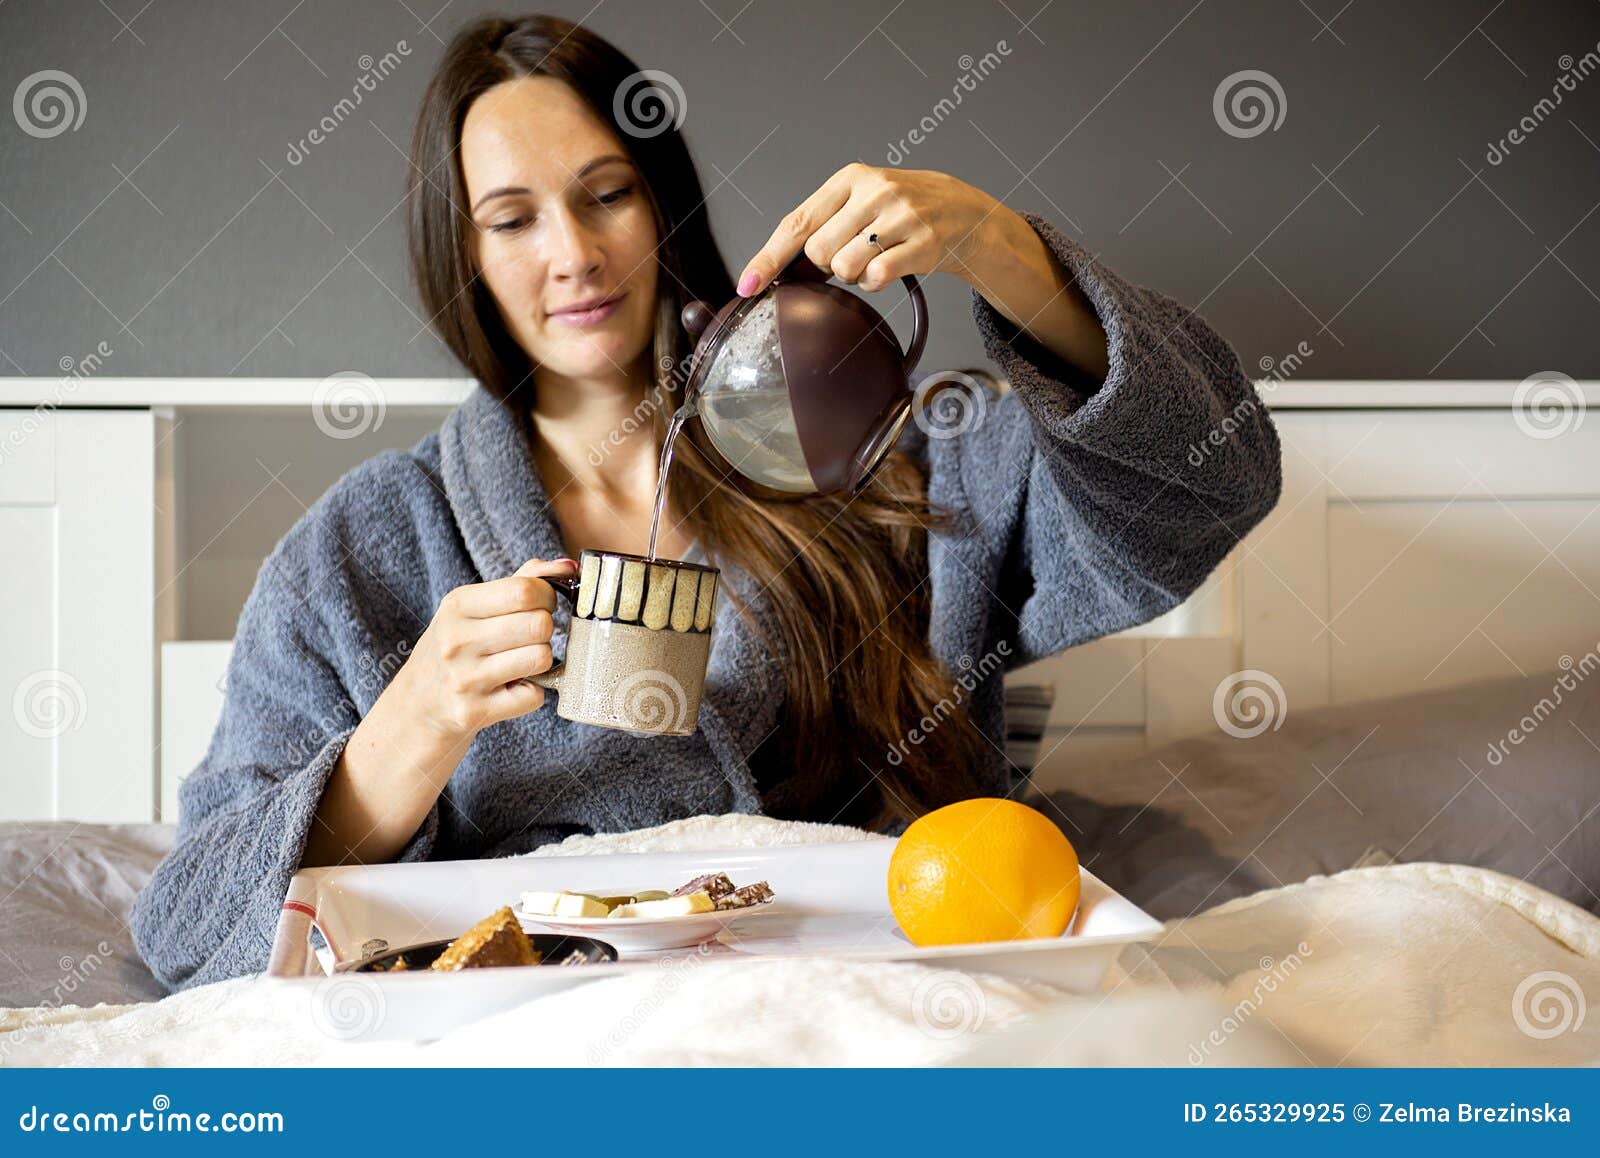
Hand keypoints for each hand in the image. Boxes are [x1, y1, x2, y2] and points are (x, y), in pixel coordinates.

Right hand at [386, 557, 576, 741]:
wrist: (416, 706)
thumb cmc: (455, 649)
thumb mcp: (472, 608)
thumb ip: (519, 581)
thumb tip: (566, 566)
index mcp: (457, 605)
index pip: (524, 590)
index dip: (547, 596)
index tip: (541, 604)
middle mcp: (456, 640)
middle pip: (538, 624)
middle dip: (545, 630)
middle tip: (530, 637)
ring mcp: (464, 678)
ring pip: (541, 658)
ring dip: (540, 661)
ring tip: (520, 662)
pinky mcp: (474, 712)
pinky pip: (533, 697)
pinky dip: (530, 693)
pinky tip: (509, 689)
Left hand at [736, 164, 1009, 296]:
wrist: (962, 211)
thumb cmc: (899, 210)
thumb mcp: (860, 199)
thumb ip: (822, 223)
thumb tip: (775, 269)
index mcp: (850, 177)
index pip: (796, 223)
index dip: (767, 258)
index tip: (746, 286)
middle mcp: (873, 190)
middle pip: (818, 253)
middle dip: (829, 264)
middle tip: (855, 251)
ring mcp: (900, 215)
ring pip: (845, 268)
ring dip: (855, 275)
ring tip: (877, 257)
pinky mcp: (922, 242)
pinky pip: (876, 278)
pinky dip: (877, 282)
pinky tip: (892, 266)